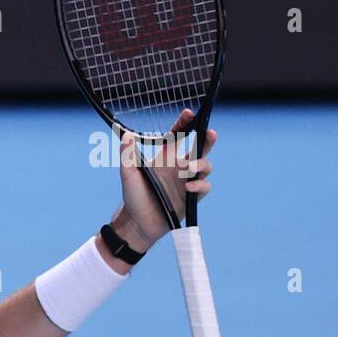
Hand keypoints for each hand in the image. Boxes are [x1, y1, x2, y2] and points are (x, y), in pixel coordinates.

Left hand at [115, 108, 216, 250]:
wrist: (138, 222)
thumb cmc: (133, 197)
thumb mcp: (128, 175)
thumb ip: (127, 156)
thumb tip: (126, 135)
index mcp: (165, 158)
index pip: (177, 136)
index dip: (184, 124)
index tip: (189, 113)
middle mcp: (179, 167)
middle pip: (200, 148)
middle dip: (207, 139)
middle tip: (211, 133)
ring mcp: (187, 181)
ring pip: (205, 166)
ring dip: (201, 164)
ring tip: (189, 167)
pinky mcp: (192, 196)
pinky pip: (204, 186)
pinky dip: (200, 184)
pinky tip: (189, 186)